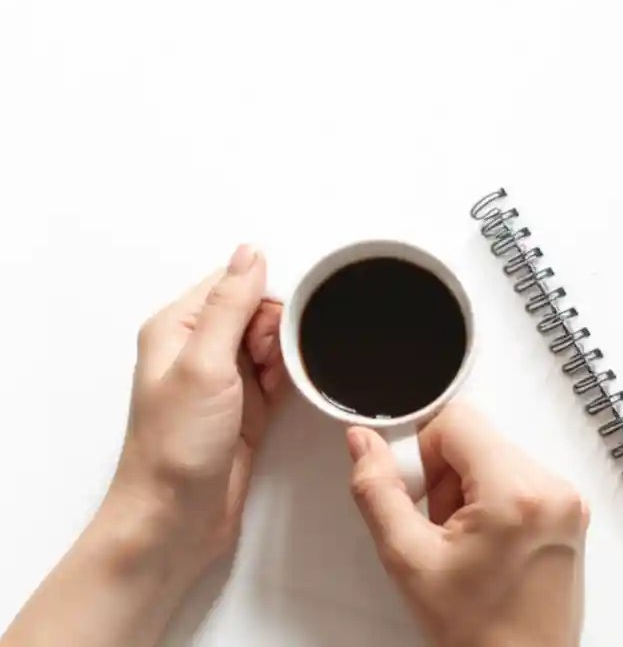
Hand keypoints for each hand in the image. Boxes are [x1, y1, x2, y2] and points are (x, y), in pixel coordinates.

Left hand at [108, 244, 284, 580]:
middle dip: (281, 330)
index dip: (266, 295)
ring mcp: (225, 380)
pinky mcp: (249, 408)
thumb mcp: (204, 365)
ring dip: (289, 357)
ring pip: (275, 344)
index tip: (280, 323)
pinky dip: (294, 379)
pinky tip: (297, 391)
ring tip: (277, 386)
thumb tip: (250, 252)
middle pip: (260, 311)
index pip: (234, 283)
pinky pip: (282, 376)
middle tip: (270, 364)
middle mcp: (200, 348)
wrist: (175, 520)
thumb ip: (229, 306)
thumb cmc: (176, 446)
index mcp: (178, 328)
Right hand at [346, 405, 589, 646]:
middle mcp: (553, 489)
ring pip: (496, 458)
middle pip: (478, 439)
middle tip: (436, 528)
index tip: (413, 489)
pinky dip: (492, 502)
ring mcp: (567, 501)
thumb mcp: (409, 560)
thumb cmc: (478, 633)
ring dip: (467, 490)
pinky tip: (483, 545)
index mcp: (518, 493)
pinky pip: (519, 480)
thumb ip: (379, 491)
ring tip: (461, 543)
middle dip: (445, 476)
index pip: (457, 420)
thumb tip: (364, 442)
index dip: (421, 449)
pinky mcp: (569, 514)